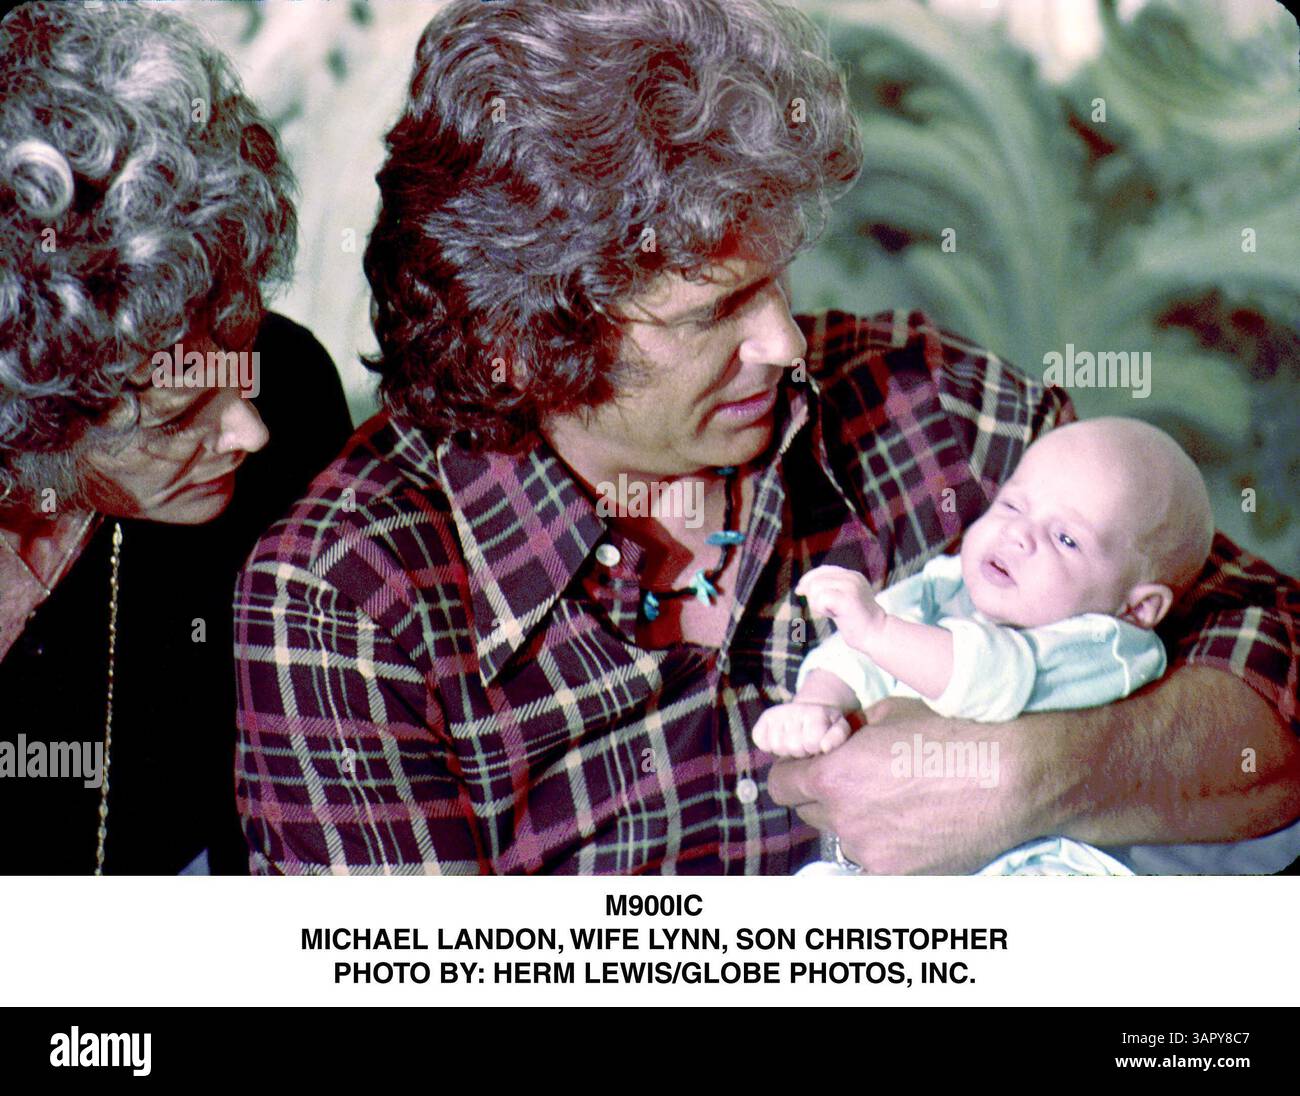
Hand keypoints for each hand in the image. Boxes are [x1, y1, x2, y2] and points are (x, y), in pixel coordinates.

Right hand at [754, 702, 851, 757]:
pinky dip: (767, 744)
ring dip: (786, 749)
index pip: (811, 742)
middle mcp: (795, 710)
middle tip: (806, 744)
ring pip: (776, 746)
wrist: (810, 711)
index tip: (819, 743)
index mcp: (815, 712)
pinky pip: (759, 739)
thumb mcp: (840, 728)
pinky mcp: (765, 717)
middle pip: (793, 746)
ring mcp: (778, 713)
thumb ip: (838, 737)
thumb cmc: (827, 726)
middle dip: (801, 750)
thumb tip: (824, 747)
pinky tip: (780, 739)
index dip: (815, 748)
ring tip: (795, 742)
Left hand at [767, 698, 1029, 873]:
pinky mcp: (899, 877)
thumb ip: (849, 730)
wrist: (1012, 776)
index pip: (781, 783)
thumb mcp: (890, 712)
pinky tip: (909, 829)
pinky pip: (870, 863)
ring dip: (853, 822)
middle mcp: (844, 820)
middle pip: (808, 811)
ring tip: (893, 802)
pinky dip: (881, 847)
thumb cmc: (953, 733)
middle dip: (822, 793)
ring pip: (842, 838)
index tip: (811, 763)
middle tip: (854, 778)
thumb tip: (836, 738)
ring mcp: (871, 853)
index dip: (794, 769)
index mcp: (832, 775)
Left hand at [795, 565, 885, 649]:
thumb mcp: (843, 600)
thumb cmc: (857, 623)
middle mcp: (852, 577)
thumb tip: (802, 587)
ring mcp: (851, 586)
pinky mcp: (849, 598)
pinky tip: (834, 615)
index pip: (822, 570)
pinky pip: (821, 599)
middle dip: (813, 597)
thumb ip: (829, 590)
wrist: (877, 635)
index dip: (808, 579)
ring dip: (817, 605)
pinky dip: (822, 609)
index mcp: (852, 575)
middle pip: (815, 580)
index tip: (800, 591)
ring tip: (833, 613)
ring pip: (815, 588)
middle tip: (826, 611)